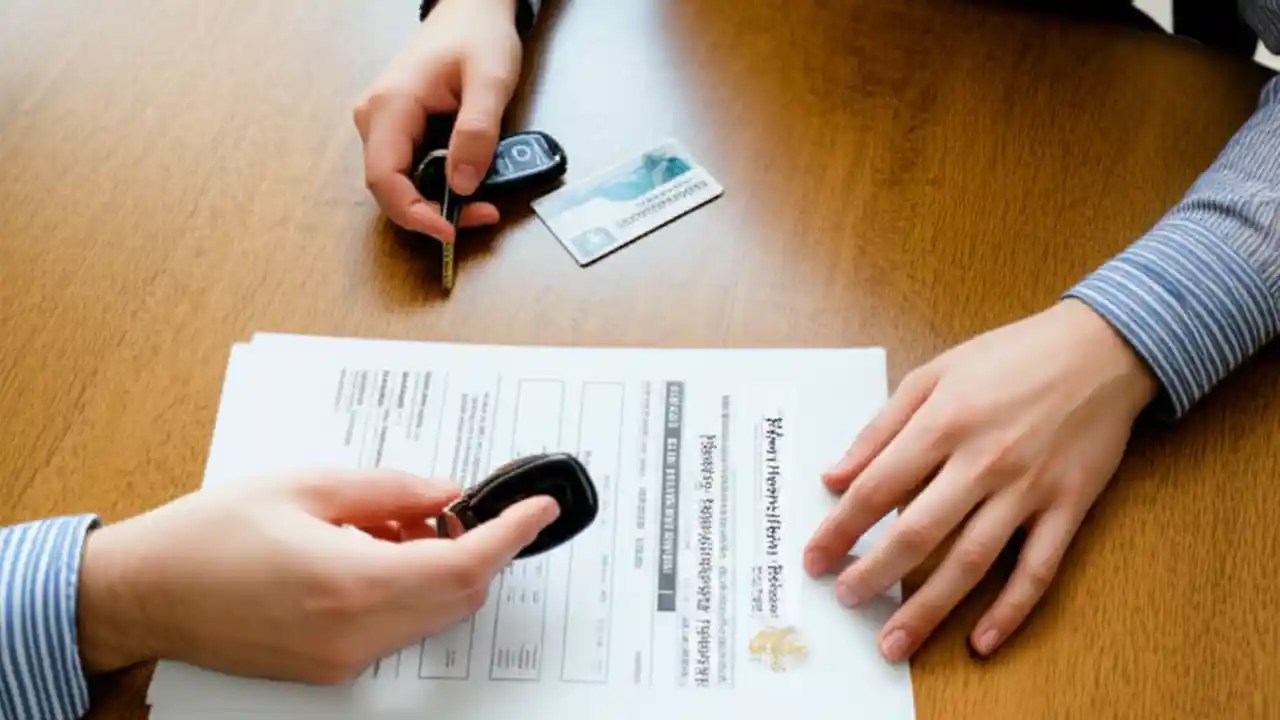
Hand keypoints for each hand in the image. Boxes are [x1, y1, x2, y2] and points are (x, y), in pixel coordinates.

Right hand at [76, 468, 557, 682]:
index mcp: (351, 583)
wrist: (146, 594)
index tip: (538, 509)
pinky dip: (410, 588)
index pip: (465, 565)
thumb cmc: (209, 535)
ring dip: (442, 567)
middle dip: (478, 547)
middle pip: (459, 596)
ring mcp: (344, 660)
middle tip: (457, 502)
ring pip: (432, 615)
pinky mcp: (331, 668)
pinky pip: (399, 628)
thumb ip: (392, 490)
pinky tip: (377, 550)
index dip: (512, 535)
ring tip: (400, 521)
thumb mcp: (306, 485)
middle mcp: (355, 635)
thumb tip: (448, 492)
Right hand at [353, 0, 521, 240]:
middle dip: (431, 214)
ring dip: (435, 203)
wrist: (471, 11)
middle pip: (389, 188)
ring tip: (480, 204)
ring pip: (399, 183)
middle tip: (481, 215)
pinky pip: (409, 169)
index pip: (384, 178)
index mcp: (391, 105)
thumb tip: (462, 185)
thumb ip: (477, 133)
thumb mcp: (490, 81)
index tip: (451, 232)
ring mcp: (382, 124)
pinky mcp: (397, 129)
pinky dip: (436, 186)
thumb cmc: (477, 37)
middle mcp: (375, 118)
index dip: (414, 214)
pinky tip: (466, 185)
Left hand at [804, 299, 1157, 661]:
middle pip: (918, 533)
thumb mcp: (934, 374)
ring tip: (894, 643)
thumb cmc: (1010, 357)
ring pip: (971, 561)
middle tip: (845, 601)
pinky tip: (981, 641)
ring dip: (928, 608)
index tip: (814, 559)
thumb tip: (833, 476)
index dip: (840, 529)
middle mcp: (983, 461)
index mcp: (942, 423)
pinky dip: (1011, 610)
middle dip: (874, 574)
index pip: (876, 489)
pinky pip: (1038, 569)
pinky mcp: (1069, 507)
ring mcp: (1028, 489)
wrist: (1101, 348)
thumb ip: (880, 428)